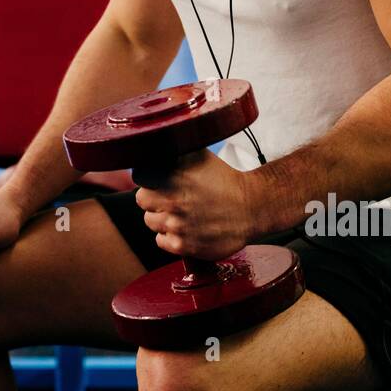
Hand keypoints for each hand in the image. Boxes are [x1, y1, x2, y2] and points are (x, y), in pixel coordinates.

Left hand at [134, 149, 253, 260]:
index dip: (149, 177)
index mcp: (174, 175)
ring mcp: (177, 225)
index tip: (158, 180)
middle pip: (142, 200)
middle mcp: (172, 200)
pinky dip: (170, 236)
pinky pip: (161, 241)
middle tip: (170, 197)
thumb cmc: (224, 180)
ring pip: (150, 221)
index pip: (139, 176)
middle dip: (154, 198)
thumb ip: (174, 151)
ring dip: (161, 217)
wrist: (251, 207)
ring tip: (181, 212)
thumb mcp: (199, 155)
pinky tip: (186, 227)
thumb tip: (151, 144)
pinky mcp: (183, 246)